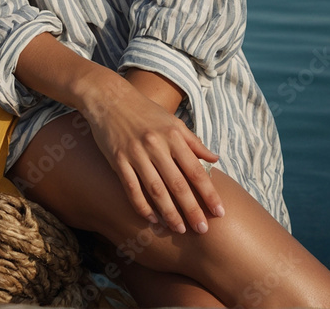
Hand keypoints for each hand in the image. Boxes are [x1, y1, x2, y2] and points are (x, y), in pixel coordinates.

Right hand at [81, 75, 223, 234]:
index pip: (195, 169)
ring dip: (169, 213)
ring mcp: (135, 154)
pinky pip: (132, 188)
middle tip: (203, 230)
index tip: (220, 212)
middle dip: (192, 210)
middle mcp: (155, 145)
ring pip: (156, 190)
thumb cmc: (145, 110)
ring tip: (180, 230)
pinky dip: (142, 206)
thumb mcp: (172, 121)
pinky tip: (153, 219)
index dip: (208, 193)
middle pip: (177, 184)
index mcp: (172, 135)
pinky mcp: (118, 160)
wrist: (109, 98)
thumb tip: (215, 159)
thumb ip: (193, 142)